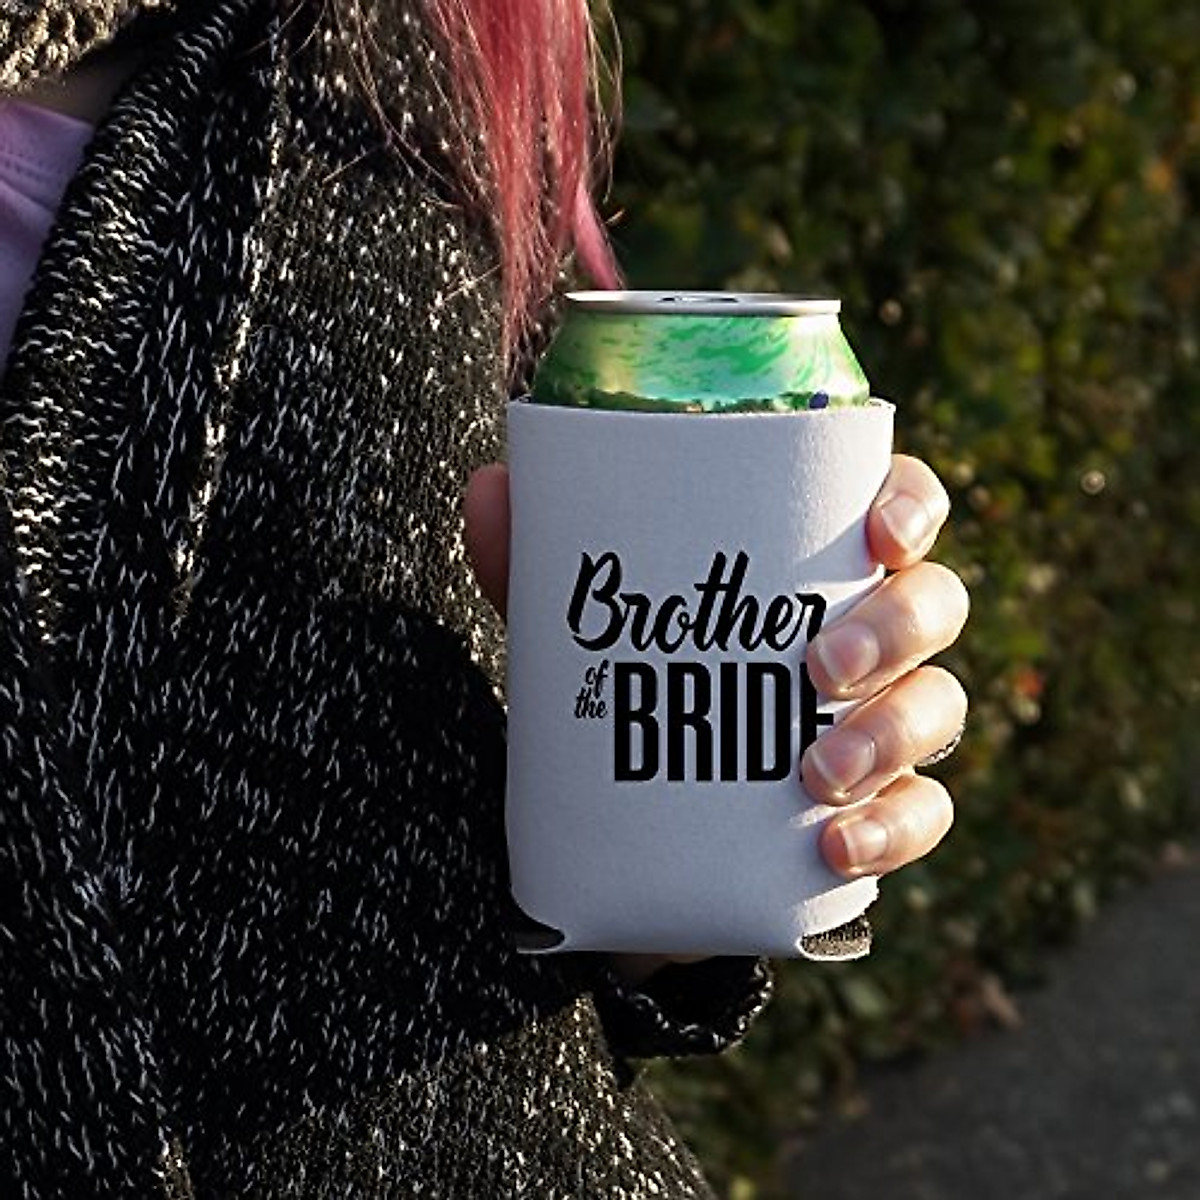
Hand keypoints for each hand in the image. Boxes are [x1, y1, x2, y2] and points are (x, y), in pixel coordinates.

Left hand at [464, 454, 968, 974]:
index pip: (894, 509)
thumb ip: (539, 564)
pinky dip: (892, 829)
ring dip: (891, 734)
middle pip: (934, 604)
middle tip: (821, 669)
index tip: (879, 532)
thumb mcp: (582, 630)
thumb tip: (489, 488)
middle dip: (896, 630)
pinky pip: (922, 815)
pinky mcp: (877, 809)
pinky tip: (834, 844)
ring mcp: (880, 723)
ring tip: (815, 774)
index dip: (911, 507)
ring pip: (938, 707)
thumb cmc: (634, 689)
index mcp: (814, 566)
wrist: (640, 831)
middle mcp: (868, 634)